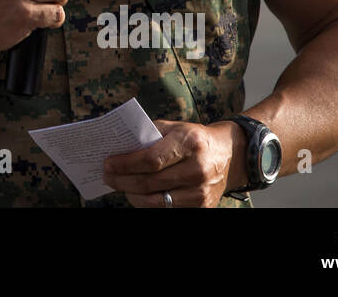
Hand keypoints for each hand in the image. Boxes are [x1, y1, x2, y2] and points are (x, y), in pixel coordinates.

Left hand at [101, 119, 246, 207]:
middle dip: (123, 181)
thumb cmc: (194, 138)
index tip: (108, 164)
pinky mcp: (203, 207)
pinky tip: (138, 194)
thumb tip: (119, 149)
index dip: (126, 164)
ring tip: (120, 186)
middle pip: (151, 182)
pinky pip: (168, 209)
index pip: (151, 159)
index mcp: (189, 143)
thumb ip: (148, 135)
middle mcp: (198, 169)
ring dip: (132, 195)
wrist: (230, 154)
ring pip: (157, 201)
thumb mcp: (174, 128)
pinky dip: (148, 203)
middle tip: (107, 176)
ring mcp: (202, 192)